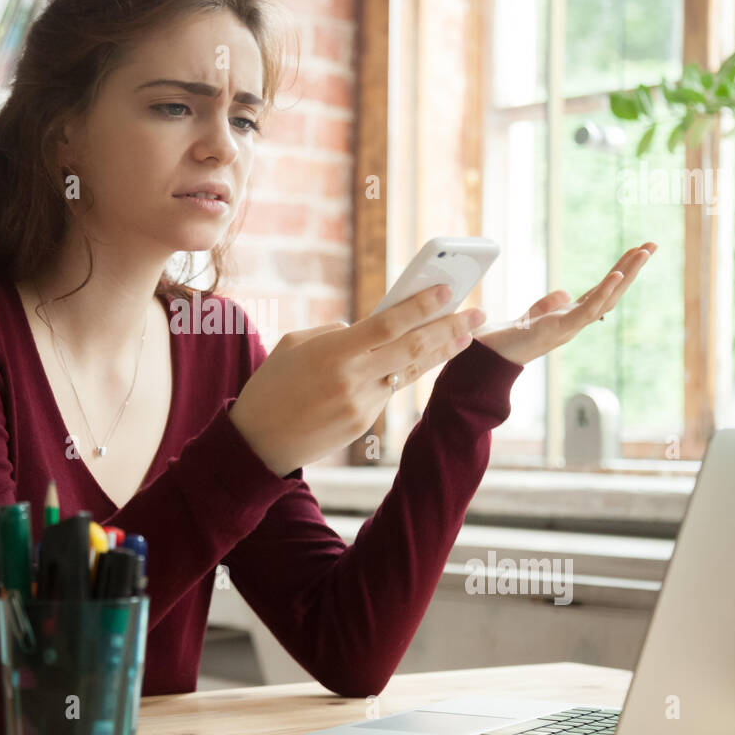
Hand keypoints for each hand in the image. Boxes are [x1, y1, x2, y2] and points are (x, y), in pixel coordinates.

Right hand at [229, 283, 485, 476]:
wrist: (258, 443)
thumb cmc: (271, 385)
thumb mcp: (295, 345)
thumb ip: (335, 333)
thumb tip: (367, 328)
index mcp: (333, 353)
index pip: (388, 324)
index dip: (421, 306)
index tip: (447, 291)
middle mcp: (353, 379)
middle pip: (413, 349)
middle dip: (449, 329)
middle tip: (477, 314)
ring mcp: (362, 405)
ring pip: (408, 372)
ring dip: (439, 352)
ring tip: (464, 336)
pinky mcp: (364, 424)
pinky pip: (387, 391)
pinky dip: (401, 374)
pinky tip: (418, 360)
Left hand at [473, 242, 656, 365]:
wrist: (485, 360)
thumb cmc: (504, 341)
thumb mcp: (529, 317)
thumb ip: (547, 306)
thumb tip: (564, 294)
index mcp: (569, 317)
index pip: (600, 291)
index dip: (619, 272)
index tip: (636, 251)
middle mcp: (574, 323)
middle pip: (611, 292)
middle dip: (632, 269)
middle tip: (652, 244)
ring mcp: (569, 328)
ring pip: (606, 299)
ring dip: (626, 275)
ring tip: (643, 252)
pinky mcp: (557, 331)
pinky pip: (587, 311)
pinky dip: (603, 293)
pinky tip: (617, 275)